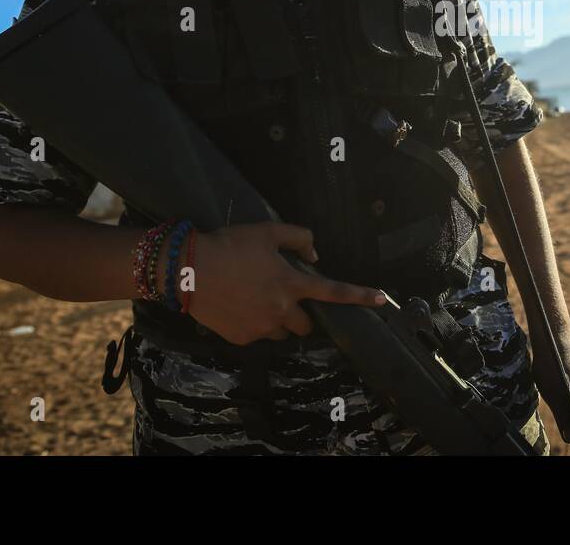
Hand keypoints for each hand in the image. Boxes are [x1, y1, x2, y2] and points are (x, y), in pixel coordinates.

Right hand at [185, 221, 386, 345]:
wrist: (187, 270)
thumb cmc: (230, 246)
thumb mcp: (267, 231)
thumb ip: (298, 239)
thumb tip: (315, 256)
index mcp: (292, 284)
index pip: (334, 291)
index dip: (360, 296)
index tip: (382, 300)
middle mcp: (281, 311)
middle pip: (307, 324)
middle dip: (302, 314)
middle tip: (283, 297)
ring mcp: (261, 328)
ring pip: (282, 332)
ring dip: (279, 321)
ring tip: (256, 301)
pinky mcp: (241, 339)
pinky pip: (257, 335)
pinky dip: (254, 324)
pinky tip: (237, 307)